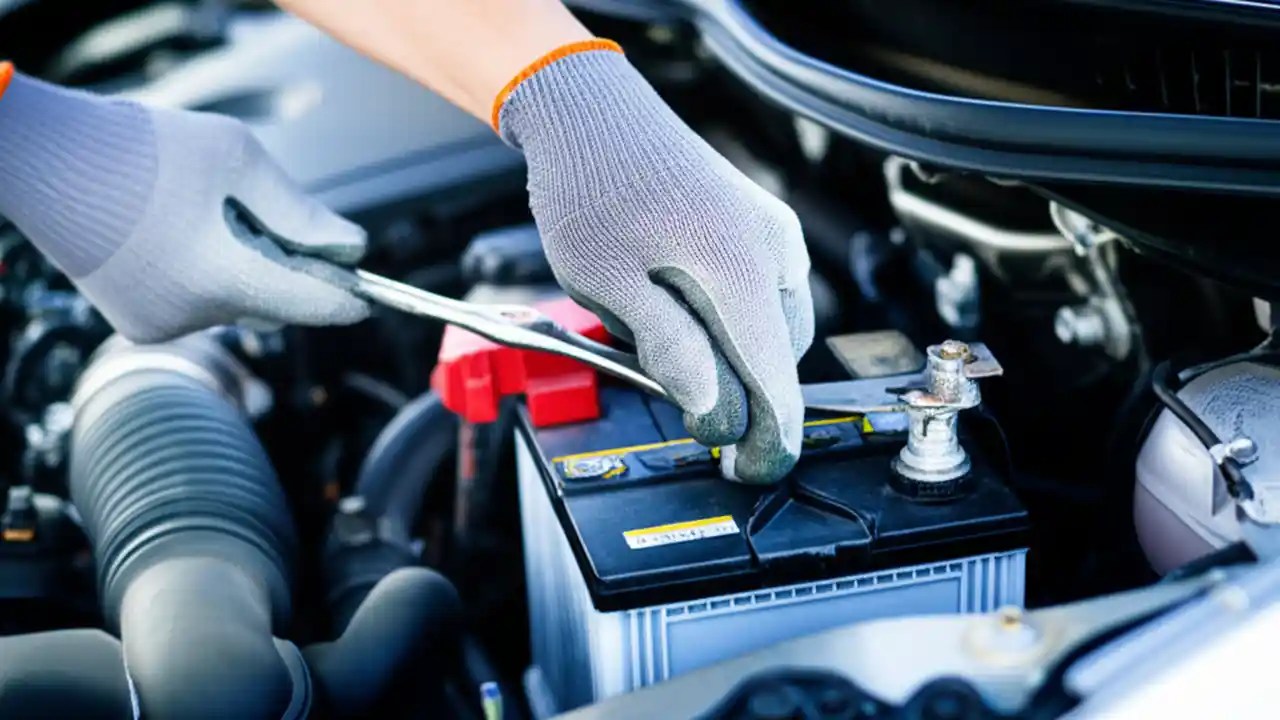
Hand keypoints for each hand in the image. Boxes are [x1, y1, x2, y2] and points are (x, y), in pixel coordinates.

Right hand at [0, 73, 368, 343]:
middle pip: (273, 303)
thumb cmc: (143, 149)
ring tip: (213, 218)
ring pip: (236, 306)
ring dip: (244, 272)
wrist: (47, 160)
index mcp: (225, 276)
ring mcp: (161, 325)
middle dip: (287, 270)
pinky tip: (182, 238)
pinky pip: (198, 309)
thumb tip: (352, 248)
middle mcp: (194, 314)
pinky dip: (207, 280)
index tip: (368, 296)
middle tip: (277, 224)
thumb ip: (301, 212)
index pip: (310, 304)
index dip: (344, 298)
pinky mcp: (138, 325)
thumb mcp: (239, 162)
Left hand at [499, 49, 813, 482]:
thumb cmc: (590, 188)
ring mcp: (771, 232)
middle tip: (685, 406)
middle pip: (779, 358)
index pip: (776, 379)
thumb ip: (667, 349)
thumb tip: (715, 407)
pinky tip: (681, 309)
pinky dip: (736, 320)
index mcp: (739, 270)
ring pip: (774, 327)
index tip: (752, 470)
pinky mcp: (759, 223)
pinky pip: (766, 293)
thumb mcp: (608, 283)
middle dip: (742, 392)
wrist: (589, 111)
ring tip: (666, 340)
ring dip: (736, 355)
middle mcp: (771, 249)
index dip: (769, 437)